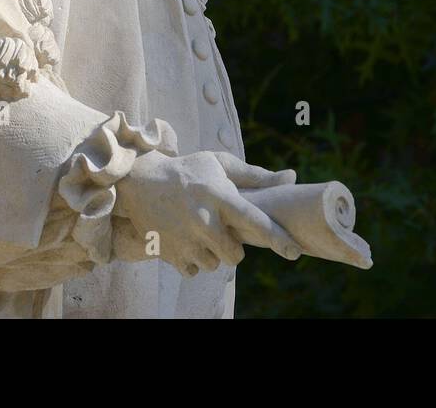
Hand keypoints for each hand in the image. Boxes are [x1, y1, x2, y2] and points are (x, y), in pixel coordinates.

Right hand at [112, 149, 300, 275]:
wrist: (139, 182)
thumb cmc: (189, 171)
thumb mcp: (220, 164)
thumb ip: (256, 176)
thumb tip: (292, 177)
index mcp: (219, 196)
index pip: (255, 221)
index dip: (277, 238)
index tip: (295, 252)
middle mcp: (203, 220)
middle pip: (235, 256)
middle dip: (234, 248)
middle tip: (221, 230)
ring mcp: (184, 239)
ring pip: (214, 264)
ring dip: (212, 253)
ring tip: (200, 231)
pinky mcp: (169, 253)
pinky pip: (194, 271)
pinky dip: (193, 260)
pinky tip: (185, 239)